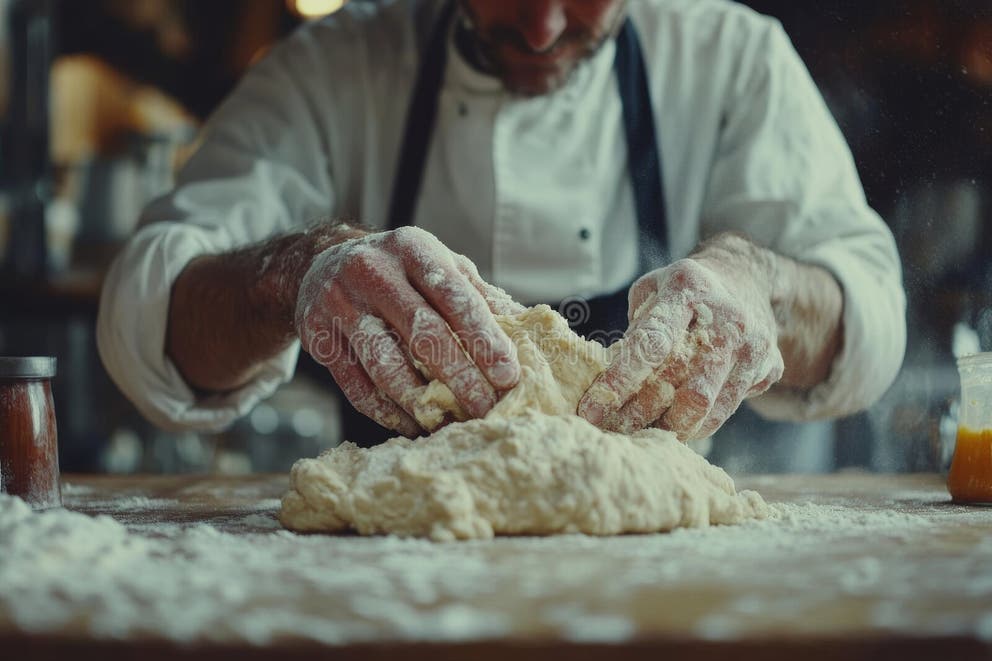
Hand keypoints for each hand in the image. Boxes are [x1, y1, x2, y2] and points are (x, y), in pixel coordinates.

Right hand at [295, 226, 521, 435]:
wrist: (321, 262)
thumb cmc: (400, 270)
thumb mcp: (440, 265)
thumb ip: (480, 295)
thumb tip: (529, 328)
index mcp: (411, 247)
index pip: (453, 295)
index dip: (483, 337)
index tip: (508, 373)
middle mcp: (371, 270)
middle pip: (421, 332)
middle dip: (459, 375)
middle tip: (486, 407)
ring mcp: (338, 303)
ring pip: (384, 364)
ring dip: (421, 401)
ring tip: (450, 424)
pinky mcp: (317, 335)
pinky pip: (355, 384)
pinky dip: (387, 410)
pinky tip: (414, 423)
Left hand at [577, 235, 784, 440]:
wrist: (749, 281)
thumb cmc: (686, 291)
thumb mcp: (653, 290)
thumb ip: (633, 328)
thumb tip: (609, 378)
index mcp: (688, 289)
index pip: (651, 343)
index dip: (619, 381)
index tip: (591, 409)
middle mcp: (726, 317)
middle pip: (677, 382)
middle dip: (638, 413)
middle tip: (611, 428)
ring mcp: (752, 344)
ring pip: (704, 405)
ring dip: (666, 426)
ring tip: (639, 432)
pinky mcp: (769, 366)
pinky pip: (725, 409)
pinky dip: (696, 425)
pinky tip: (674, 425)